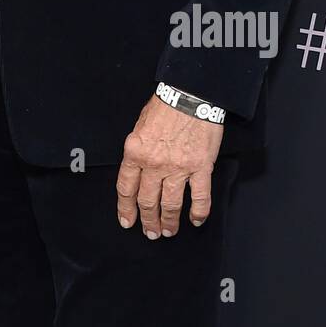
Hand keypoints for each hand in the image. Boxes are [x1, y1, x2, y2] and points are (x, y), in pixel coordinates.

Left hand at [116, 96, 222, 238]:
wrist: (190, 94)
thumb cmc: (165, 106)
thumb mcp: (139, 125)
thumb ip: (137, 150)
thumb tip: (137, 170)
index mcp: (135, 151)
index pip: (126, 188)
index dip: (125, 209)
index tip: (127, 221)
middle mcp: (154, 163)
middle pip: (147, 200)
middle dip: (147, 221)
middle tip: (150, 232)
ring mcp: (178, 167)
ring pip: (170, 204)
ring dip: (168, 221)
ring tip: (168, 232)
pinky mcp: (200, 167)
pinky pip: (199, 197)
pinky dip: (198, 212)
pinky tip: (196, 220)